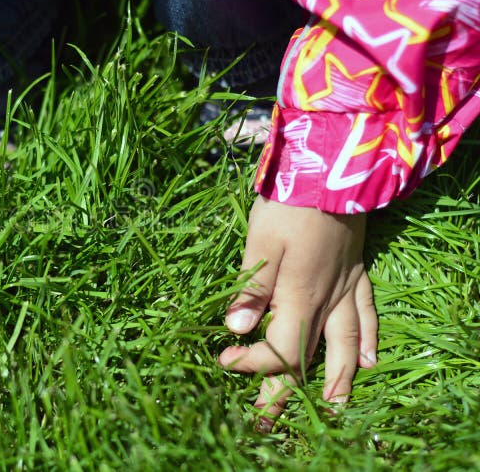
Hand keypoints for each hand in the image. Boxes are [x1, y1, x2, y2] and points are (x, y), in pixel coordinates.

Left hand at [219, 197, 377, 430]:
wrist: (333, 171)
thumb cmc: (291, 205)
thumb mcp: (261, 242)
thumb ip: (252, 288)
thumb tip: (236, 330)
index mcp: (298, 297)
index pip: (279, 350)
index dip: (251, 364)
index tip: (224, 362)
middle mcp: (325, 302)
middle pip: (308, 358)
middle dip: (287, 392)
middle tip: (269, 421)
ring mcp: (344, 288)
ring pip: (344, 345)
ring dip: (337, 380)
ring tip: (332, 407)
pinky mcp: (356, 272)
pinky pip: (367, 315)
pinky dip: (369, 340)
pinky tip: (369, 360)